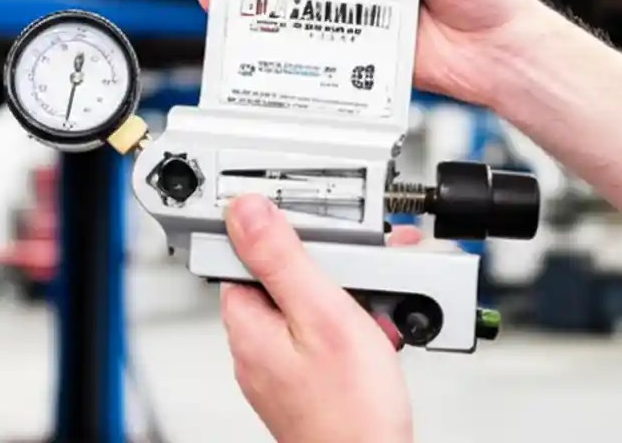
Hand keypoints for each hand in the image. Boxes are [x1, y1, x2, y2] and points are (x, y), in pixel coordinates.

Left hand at [219, 195, 419, 442]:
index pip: (244, 252)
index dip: (279, 229)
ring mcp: (280, 365)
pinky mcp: (306, 378)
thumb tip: (245, 211)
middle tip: (364, 271)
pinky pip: (323, 333)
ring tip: (377, 307)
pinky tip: (377, 331)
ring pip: (309, 304)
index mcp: (248, 323)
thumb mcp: (322, 314)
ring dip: (348, 296)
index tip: (313, 224)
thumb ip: (282, 259)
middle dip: (330, 265)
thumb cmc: (350, 410)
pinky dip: (353, 325)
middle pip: (283, 276)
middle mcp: (256, 346)